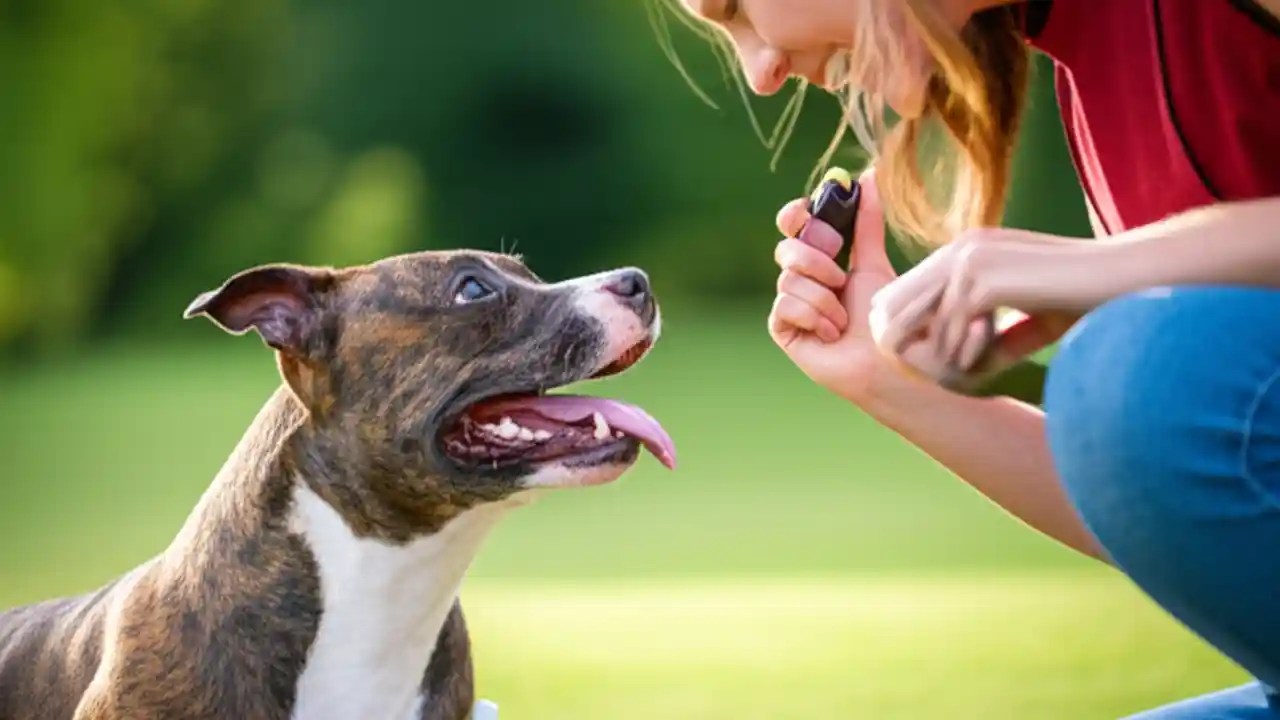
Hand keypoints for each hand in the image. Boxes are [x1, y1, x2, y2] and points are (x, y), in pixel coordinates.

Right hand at [767, 171, 994, 403]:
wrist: (884, 360)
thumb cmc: (881, 316)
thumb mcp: (873, 262)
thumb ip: (866, 222)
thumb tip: (867, 176)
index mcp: (820, 256)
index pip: (793, 224)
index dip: (794, 215)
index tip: (806, 212)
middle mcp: (800, 277)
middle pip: (787, 249)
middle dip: (816, 262)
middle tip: (840, 278)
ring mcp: (788, 302)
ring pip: (789, 281)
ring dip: (824, 300)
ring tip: (844, 320)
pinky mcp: (782, 327)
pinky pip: (784, 306)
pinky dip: (814, 318)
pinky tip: (830, 334)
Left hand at [868, 227, 1105, 379]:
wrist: (1125, 277)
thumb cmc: (1085, 296)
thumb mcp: (1028, 315)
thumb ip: (994, 332)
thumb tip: (962, 364)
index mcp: (969, 247)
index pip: (912, 290)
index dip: (916, 329)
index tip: (935, 360)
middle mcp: (963, 247)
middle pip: (904, 305)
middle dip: (918, 344)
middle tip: (939, 373)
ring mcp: (971, 260)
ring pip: (929, 323)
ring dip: (946, 355)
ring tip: (967, 373)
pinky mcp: (985, 281)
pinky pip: (954, 330)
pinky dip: (966, 355)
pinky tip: (982, 368)